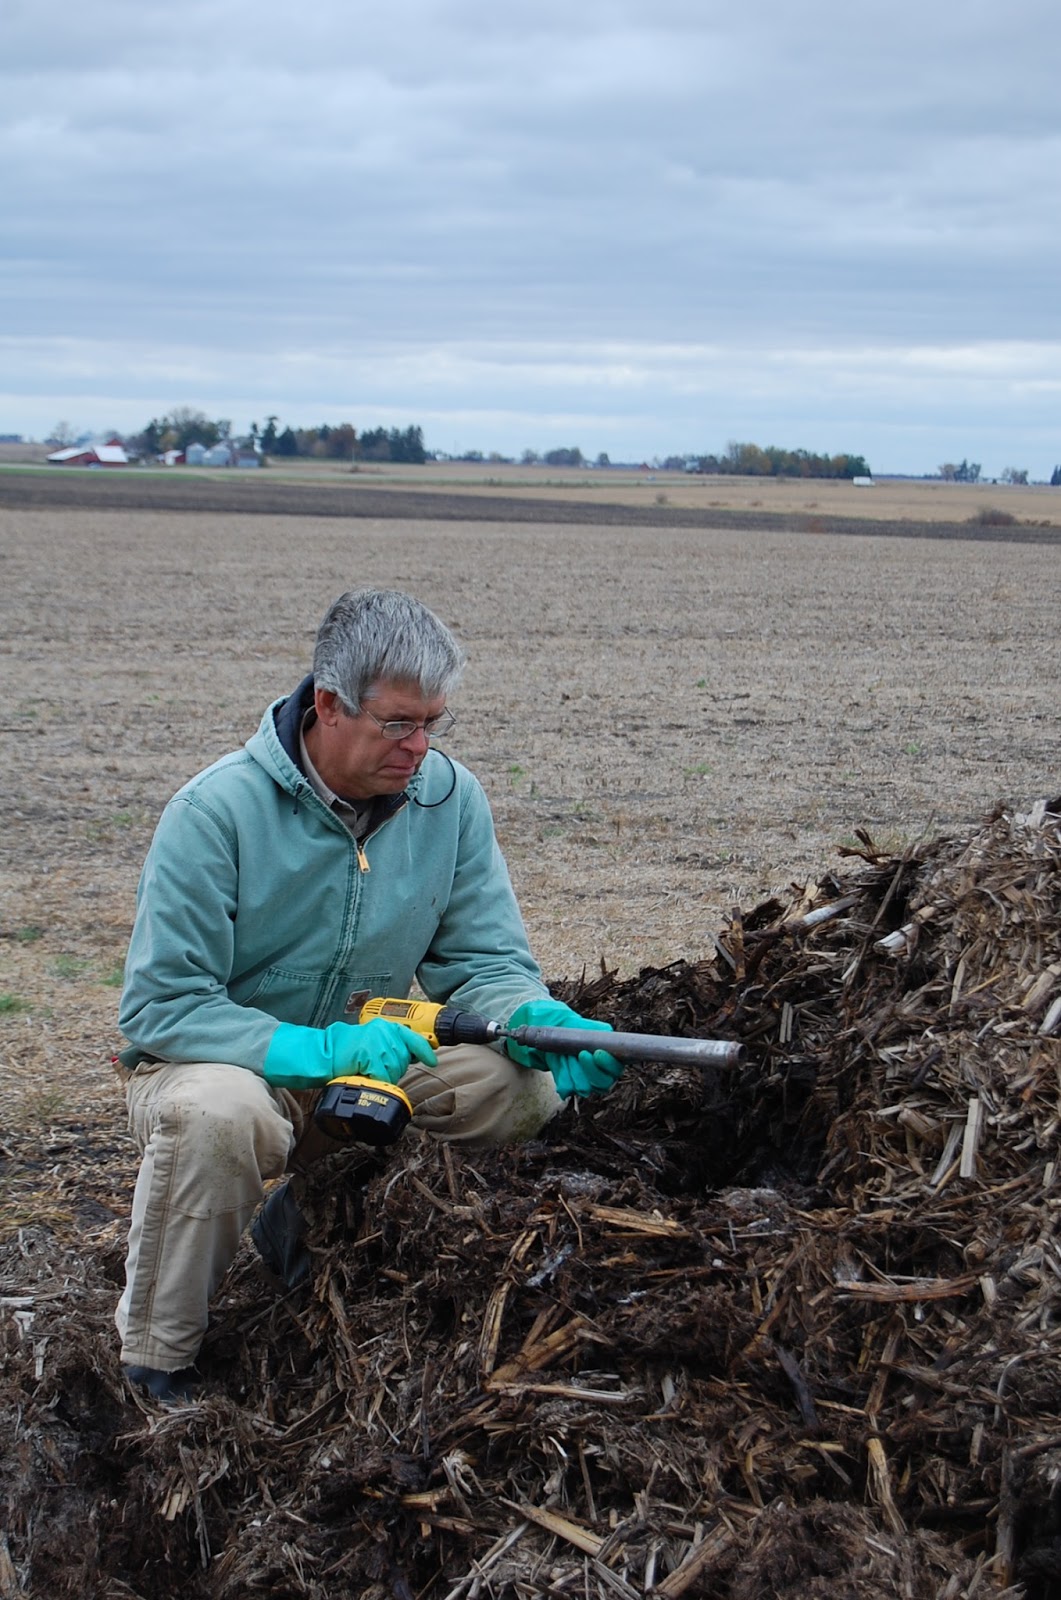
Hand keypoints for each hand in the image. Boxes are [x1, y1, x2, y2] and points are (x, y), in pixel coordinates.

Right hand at [263, 1018, 436, 1090]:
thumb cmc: (347, 1051)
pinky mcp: (369, 1054)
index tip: (432, 1061)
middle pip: (403, 1061)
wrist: (324, 1053)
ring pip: (394, 1071)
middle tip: (374, 1069)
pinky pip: (382, 1076)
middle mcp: (385, 1031)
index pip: (413, 1038)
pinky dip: (375, 1080)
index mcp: (387, 1026)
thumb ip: (391, 1046)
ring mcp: (378, 1042)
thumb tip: (412, 1058)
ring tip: (367, 1071)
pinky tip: (365, 1076)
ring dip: (382, 1077)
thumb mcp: (373, 1043)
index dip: (425, 1051)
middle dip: (393, 1070)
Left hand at [504, 998, 622, 1099]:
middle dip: (588, 1070)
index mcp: (610, 1057)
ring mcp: (586, 1082)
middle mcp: (601, 1074)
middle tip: (578, 1054)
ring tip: (565, 1055)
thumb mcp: (582, 1025)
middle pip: (602, 1083)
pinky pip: (568, 1088)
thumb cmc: (568, 1027)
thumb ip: (596, 1030)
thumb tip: (608, 1032)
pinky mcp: (570, 1086)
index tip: (596, 1053)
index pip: (616, 1069)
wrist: (548, 1032)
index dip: (608, 1064)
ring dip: (573, 1071)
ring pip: (584, 1087)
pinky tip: (559, 1062)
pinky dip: (562, 1076)